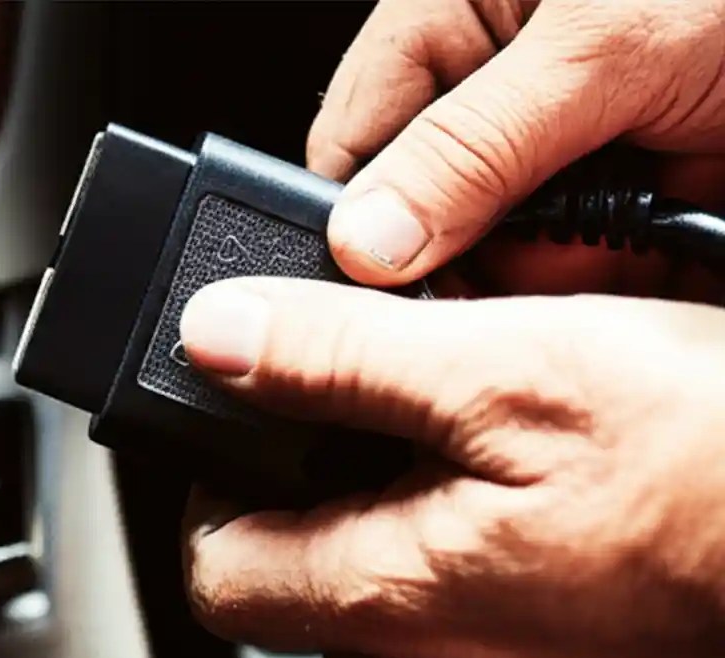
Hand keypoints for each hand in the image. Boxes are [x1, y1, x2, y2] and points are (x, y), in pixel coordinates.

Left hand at [179, 279, 724, 657]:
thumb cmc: (723, 477)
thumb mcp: (513, 371)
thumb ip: (339, 357)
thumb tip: (215, 338)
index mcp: (390, 601)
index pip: (214, 569)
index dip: (216, 481)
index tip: (255, 416)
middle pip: (300, 581)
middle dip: (321, 486)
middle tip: (393, 402)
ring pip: (388, 597)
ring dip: (409, 510)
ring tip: (488, 437)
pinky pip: (472, 619)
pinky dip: (479, 548)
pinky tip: (548, 495)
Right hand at [310, 0, 724, 299]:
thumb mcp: (600, 46)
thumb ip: (472, 147)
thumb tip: (366, 237)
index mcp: (450, 23)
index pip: (354, 146)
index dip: (357, 224)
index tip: (387, 286)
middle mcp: (494, 92)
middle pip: (423, 216)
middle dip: (467, 259)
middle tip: (520, 269)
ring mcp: (560, 148)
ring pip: (502, 255)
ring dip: (548, 273)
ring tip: (615, 240)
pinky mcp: (627, 193)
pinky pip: (582, 268)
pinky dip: (608, 281)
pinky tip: (648, 250)